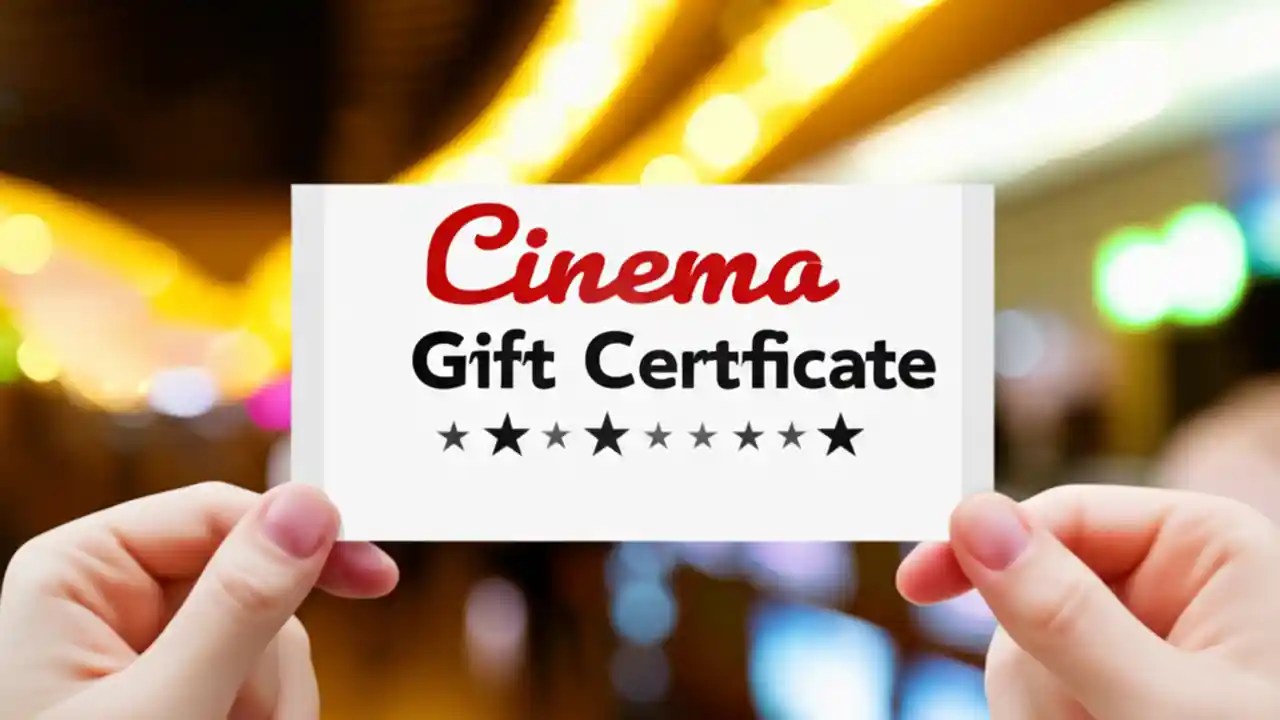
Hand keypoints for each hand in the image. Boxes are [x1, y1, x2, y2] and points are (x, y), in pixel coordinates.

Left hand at [0, 482, 398, 719]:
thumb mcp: (161, 712)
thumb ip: (237, 607)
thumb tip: (309, 505)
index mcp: (80, 574)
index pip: (215, 514)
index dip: (300, 536)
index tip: (376, 575)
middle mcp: (115, 600)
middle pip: (256, 584)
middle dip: (269, 667)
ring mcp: (152, 648)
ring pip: (272, 643)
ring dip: (271, 708)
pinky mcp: (184, 690)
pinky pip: (266, 684)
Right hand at [898, 486, 1279, 719]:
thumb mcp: (1163, 705)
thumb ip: (1066, 615)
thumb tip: (973, 516)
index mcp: (1206, 546)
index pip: (1062, 516)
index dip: (982, 546)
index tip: (917, 585)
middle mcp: (1173, 583)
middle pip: (1030, 592)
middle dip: (1040, 670)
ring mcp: (1141, 640)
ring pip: (1023, 654)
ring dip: (1044, 711)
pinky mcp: (1115, 688)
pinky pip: (1035, 694)